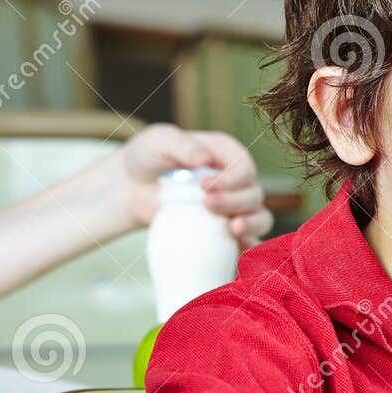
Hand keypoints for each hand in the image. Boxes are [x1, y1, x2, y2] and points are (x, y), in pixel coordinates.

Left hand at [114, 124, 272, 244]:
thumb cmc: (148, 157)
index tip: (203, 185)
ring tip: (233, 229)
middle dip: (235, 202)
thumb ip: (182, 145)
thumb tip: (205, 159)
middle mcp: (237, 181)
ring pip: (259, 218)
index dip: (231, 179)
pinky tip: (238, 252)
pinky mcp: (224, 229)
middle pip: (254, 195)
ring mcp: (234, 207)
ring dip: (251, 224)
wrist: (132, 186)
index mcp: (228, 155)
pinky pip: (247, 241)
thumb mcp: (160, 141)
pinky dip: (248, 248)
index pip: (245, 169)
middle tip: (206, 204)